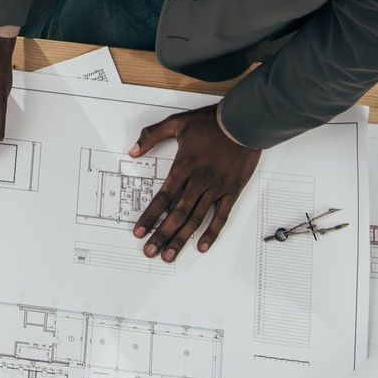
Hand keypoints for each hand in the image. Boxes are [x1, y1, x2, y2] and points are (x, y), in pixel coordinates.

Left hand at [130, 104, 260, 260]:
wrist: (244, 122)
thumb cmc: (212, 123)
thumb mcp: (177, 123)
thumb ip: (153, 135)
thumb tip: (133, 151)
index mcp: (183, 167)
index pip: (162, 198)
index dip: (150, 216)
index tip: (139, 231)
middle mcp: (198, 182)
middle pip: (176, 214)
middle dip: (161, 235)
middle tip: (150, 251)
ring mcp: (215, 188)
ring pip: (196, 219)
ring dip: (181, 238)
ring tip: (169, 255)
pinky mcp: (231, 191)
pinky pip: (221, 216)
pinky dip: (212, 232)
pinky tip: (202, 246)